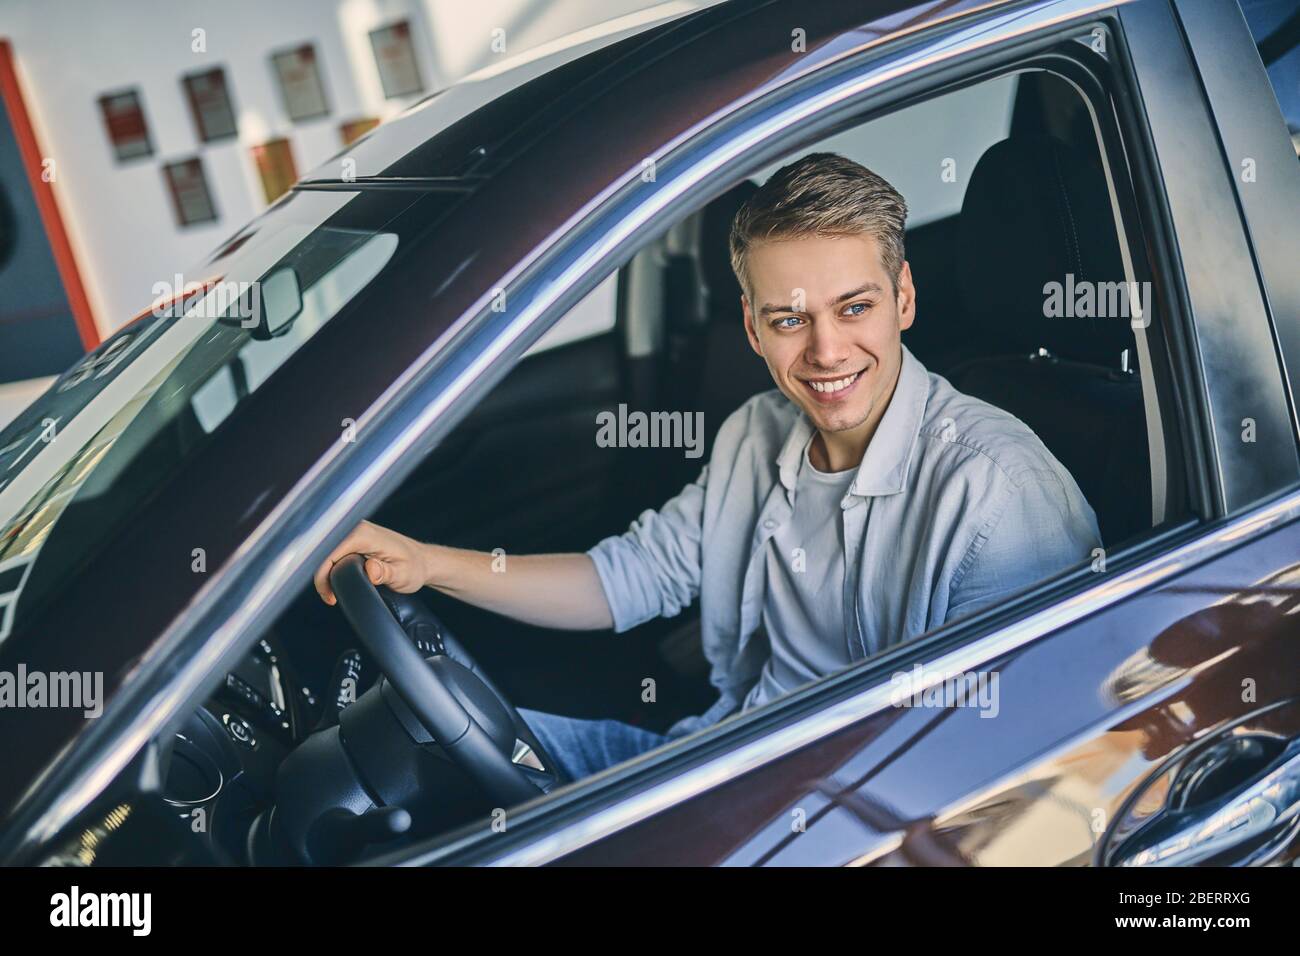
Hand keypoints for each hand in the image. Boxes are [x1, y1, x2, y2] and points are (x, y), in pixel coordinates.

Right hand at [313, 520, 429, 605]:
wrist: (423, 561)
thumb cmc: (414, 567)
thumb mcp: (402, 575)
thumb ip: (385, 572)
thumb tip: (370, 569)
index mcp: (364, 535)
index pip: (329, 553)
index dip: (323, 576)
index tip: (330, 596)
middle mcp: (357, 528)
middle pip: (324, 551)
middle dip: (323, 576)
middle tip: (331, 598)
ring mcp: (356, 531)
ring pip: (329, 552)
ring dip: (327, 572)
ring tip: (334, 592)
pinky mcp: (356, 537)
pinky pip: (336, 551)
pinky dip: (334, 568)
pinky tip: (339, 581)